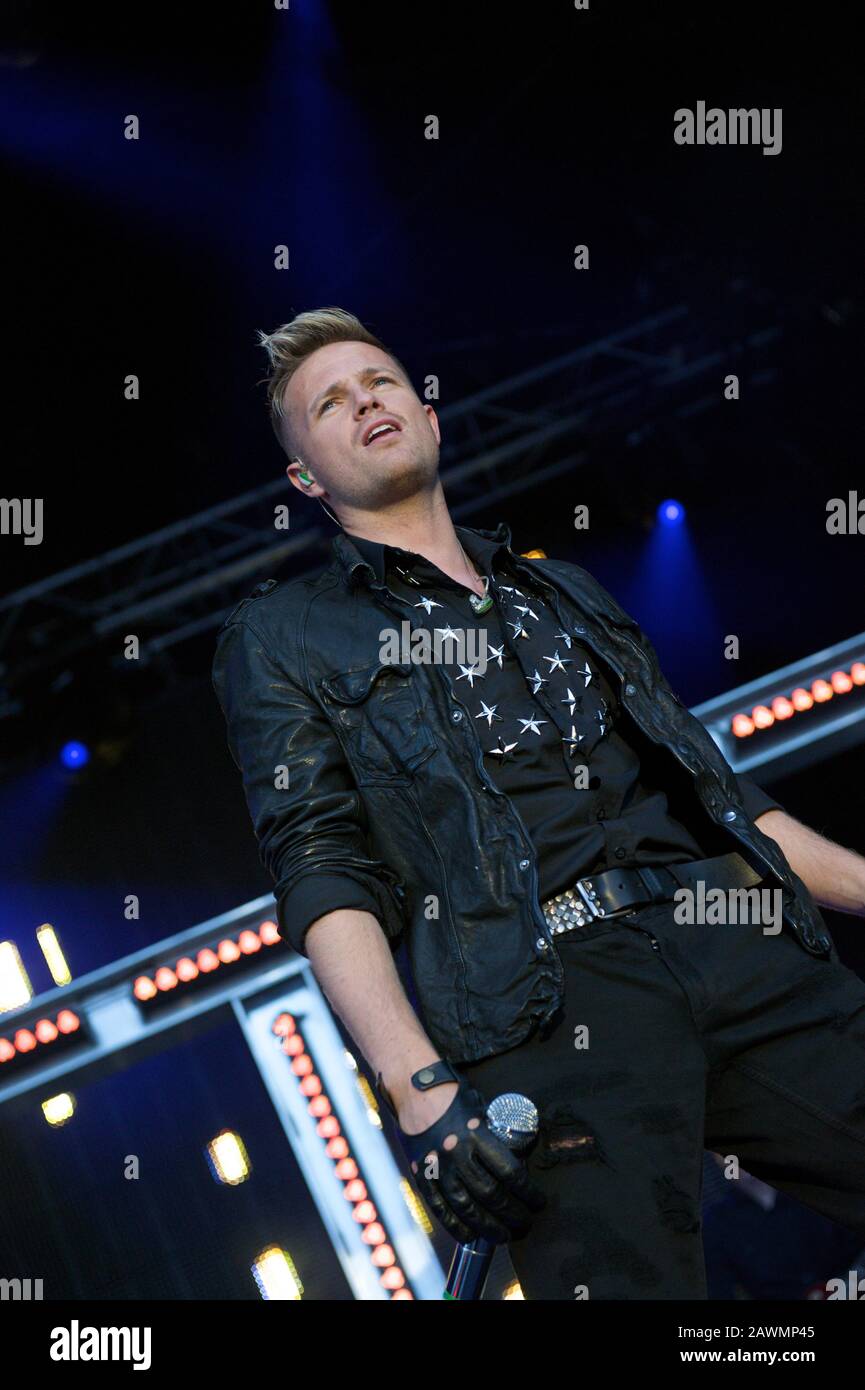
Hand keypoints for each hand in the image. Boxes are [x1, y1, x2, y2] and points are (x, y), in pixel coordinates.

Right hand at [395, 1073, 545, 1244]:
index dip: (528, 1193)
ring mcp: (437, 1167)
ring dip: (489, 1227)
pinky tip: (471, 1235)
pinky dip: (456, 1226)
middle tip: (526, 1224)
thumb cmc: (451, 1096)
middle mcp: (456, 1153)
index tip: (538, 1202)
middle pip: (491, 1194)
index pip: (509, 1172)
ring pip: (466, 1208)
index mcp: (475, 1133)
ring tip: (505, 1236)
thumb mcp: (480, 1108)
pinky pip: (440, 1208)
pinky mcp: (421, 1175)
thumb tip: (519, 1158)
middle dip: (513, 1214)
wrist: (412, 1090)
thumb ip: (496, 1134)